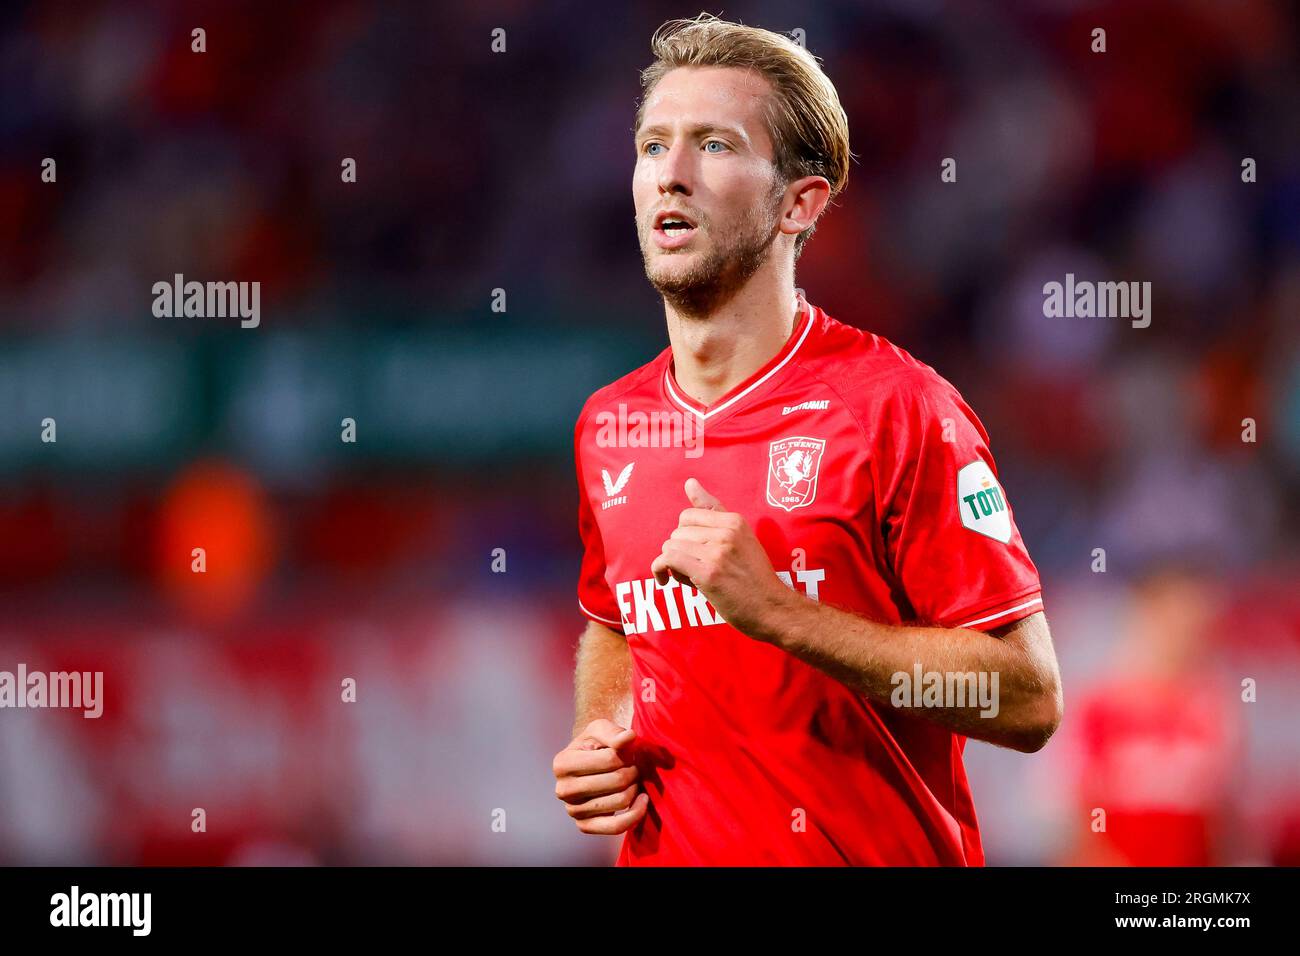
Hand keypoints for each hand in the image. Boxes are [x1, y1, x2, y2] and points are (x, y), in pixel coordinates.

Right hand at [552, 719, 648, 834]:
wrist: (589, 765)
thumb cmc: (595, 745)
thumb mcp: (600, 729)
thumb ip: (613, 732)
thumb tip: (629, 737)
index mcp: (562, 763)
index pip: (610, 760)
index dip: (626, 754)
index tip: (626, 752)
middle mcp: (562, 790)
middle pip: (617, 781)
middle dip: (632, 771)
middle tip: (633, 765)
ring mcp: (573, 810)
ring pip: (620, 801)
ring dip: (635, 787)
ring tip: (632, 779)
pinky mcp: (585, 826)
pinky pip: (616, 826)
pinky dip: (635, 814)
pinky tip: (643, 799)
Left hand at [649, 478, 790, 639]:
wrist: (773, 608)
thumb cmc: (754, 577)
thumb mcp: (740, 537)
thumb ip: (713, 509)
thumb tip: (689, 482)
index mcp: (734, 521)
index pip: (688, 516)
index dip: (686, 537)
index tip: (695, 553)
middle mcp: (726, 532)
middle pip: (677, 533)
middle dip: (680, 551)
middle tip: (694, 570)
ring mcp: (717, 552)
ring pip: (671, 547)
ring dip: (672, 564)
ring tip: (689, 577)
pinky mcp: (708, 573)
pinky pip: (669, 560)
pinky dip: (660, 570)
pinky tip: (664, 580)